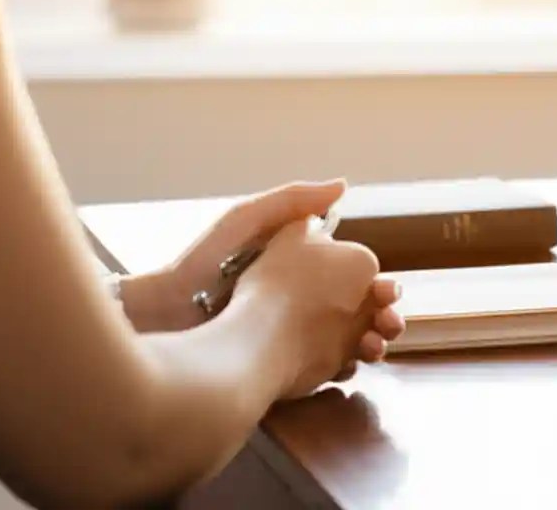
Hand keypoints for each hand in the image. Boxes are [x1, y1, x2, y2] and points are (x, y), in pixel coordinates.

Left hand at [119, 180, 404, 370]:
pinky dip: (338, 369)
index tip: (390, 292)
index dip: (375, 287)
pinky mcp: (274, 363)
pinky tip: (350, 368)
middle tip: (394, 326)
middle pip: (353, 314)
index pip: (350, 279)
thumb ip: (292, 201)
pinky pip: (317, 369)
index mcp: (297, 268)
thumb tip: (343, 186)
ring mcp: (287, 335)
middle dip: (379, 321)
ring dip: (366, 346)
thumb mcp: (248, 220)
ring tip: (376, 350)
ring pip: (342, 344)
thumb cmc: (203, 261)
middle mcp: (297, 302)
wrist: (163, 313)